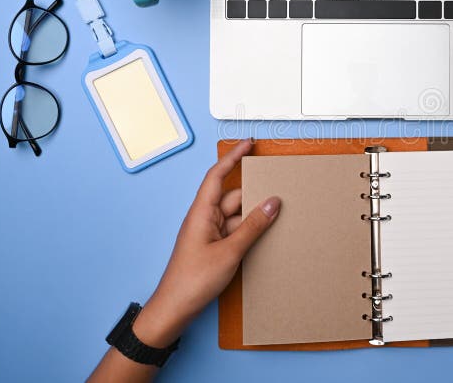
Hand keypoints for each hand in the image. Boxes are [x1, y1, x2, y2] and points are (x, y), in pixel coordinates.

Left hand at [133, 140, 279, 346]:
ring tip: (277, 216)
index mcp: (201, 212)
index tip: (248, 144)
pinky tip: (264, 235)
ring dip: (254, 215)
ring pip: (236, 215)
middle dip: (254, 193)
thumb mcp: (229, 251)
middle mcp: (204, 218)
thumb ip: (253, 226)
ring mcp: (208, 233)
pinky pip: (235, 230)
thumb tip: (272, 203)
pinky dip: (249, 230)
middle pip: (233, 196)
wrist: (175, 309)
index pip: (217, 175)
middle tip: (277, 188)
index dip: (233, 156)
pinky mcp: (213, 247)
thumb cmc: (192, 281)